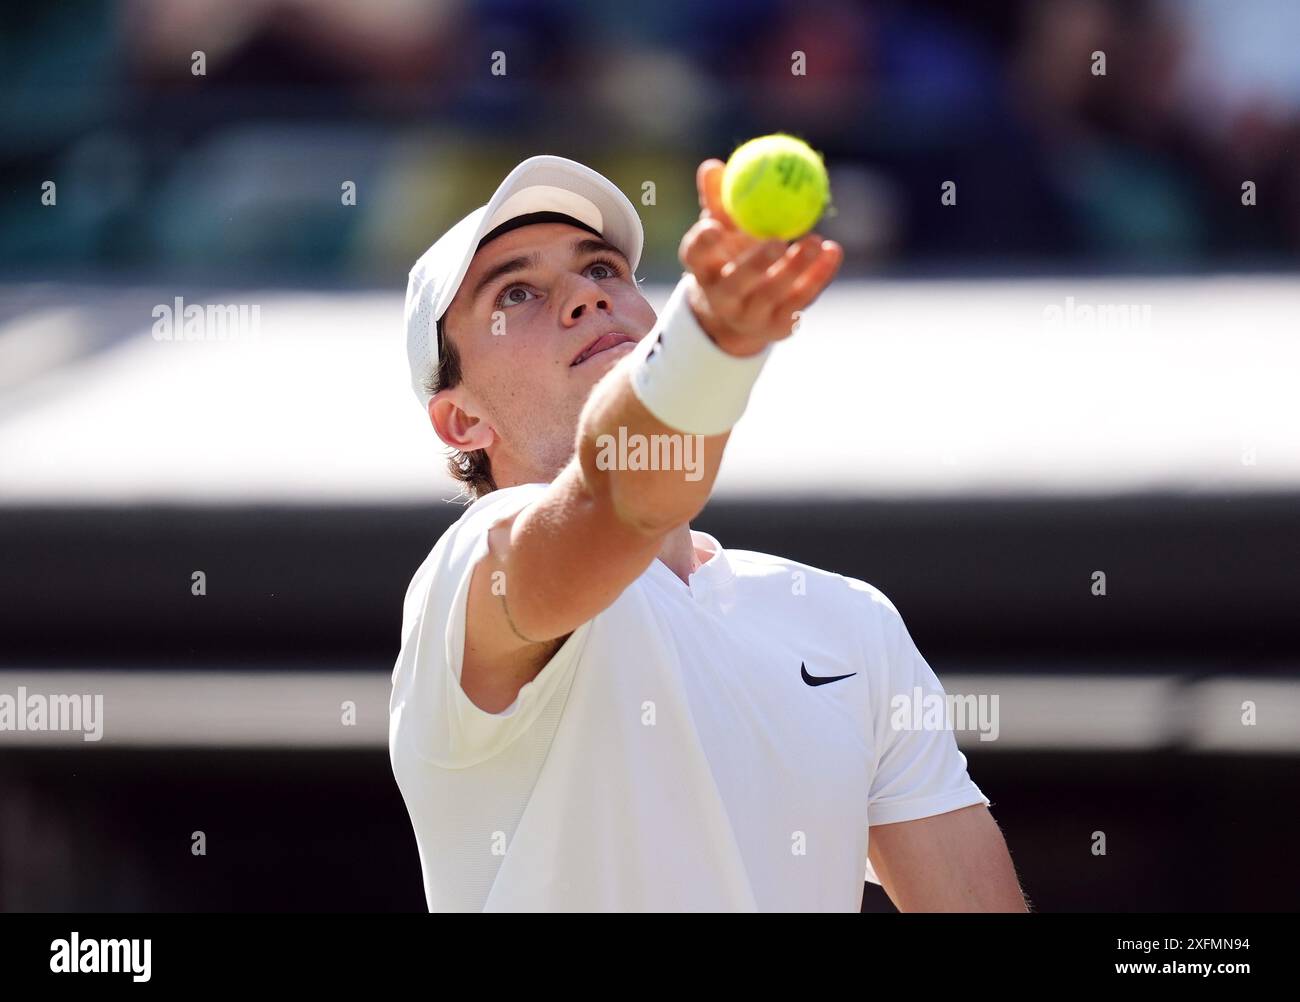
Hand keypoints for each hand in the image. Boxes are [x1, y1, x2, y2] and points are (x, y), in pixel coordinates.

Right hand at [678, 159, 843, 357]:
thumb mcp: (723, 229)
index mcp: (703, 270)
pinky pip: (802, 299)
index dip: (702, 244)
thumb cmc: (732, 256)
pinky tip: (833, 251)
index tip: (715, 226)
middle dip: (754, 265)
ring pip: (774, 294)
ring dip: (796, 268)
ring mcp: (751, 317)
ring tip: (815, 241)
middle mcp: (723, 298)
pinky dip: (819, 275)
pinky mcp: (778, 327)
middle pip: (734, 284)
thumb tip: (712, 166)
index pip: (694, 257)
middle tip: (776, 241)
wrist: (743, 311)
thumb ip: (719, 200)